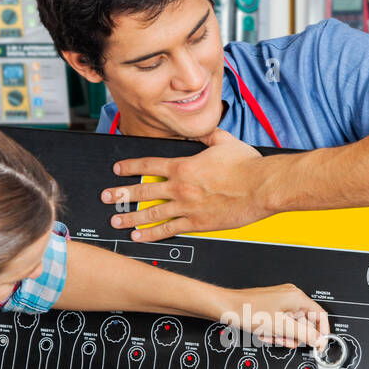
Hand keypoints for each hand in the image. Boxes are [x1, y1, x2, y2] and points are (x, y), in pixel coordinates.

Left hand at [101, 129, 269, 242]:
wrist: (261, 187)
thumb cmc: (248, 166)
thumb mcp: (225, 141)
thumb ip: (209, 136)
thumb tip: (204, 130)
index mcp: (184, 165)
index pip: (149, 165)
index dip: (131, 167)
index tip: (119, 170)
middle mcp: (181, 187)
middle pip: (143, 191)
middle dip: (121, 194)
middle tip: (107, 197)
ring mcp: (187, 207)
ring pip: (151, 213)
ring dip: (131, 218)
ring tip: (117, 220)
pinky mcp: (197, 224)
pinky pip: (169, 230)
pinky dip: (152, 235)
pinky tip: (140, 237)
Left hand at [217, 284, 330, 349]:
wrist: (227, 308)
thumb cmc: (248, 311)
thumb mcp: (281, 327)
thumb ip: (304, 334)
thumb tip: (319, 340)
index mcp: (296, 297)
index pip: (320, 315)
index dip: (321, 332)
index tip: (318, 344)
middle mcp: (290, 297)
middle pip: (305, 323)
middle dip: (294, 335)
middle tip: (285, 340)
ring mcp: (281, 303)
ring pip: (292, 326)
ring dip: (283, 335)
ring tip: (271, 336)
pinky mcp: (272, 309)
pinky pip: (281, 324)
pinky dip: (275, 332)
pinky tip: (265, 333)